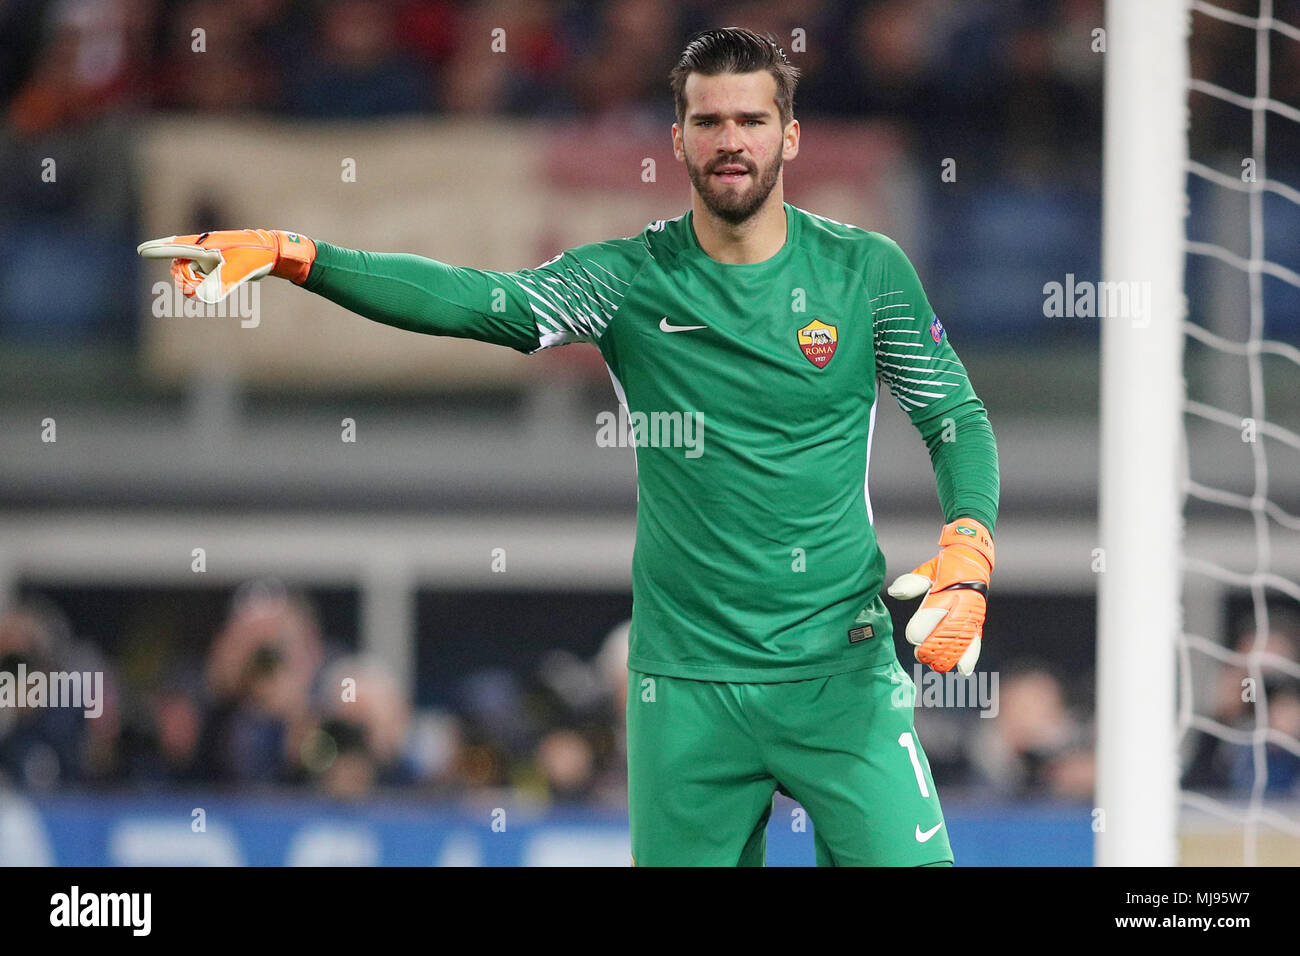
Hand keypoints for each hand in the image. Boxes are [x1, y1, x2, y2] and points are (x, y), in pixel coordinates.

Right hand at [137, 229, 315, 303]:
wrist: (271, 253)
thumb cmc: (255, 256)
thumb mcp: (240, 269)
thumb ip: (222, 282)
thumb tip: (202, 297)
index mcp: (204, 245)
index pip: (176, 248)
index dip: (158, 249)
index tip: (141, 250)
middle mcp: (200, 249)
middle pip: (178, 268)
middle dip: (186, 280)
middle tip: (200, 287)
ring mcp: (205, 257)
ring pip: (186, 275)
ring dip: (194, 284)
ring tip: (215, 283)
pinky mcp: (211, 265)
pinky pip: (196, 278)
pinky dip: (200, 286)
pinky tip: (209, 287)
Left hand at [886, 518, 993, 674]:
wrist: (973, 561)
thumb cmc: (946, 567)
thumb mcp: (928, 570)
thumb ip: (911, 583)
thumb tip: (894, 592)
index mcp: (947, 591)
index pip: (933, 615)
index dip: (921, 629)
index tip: (913, 638)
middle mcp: (962, 605)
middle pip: (946, 633)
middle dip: (933, 648)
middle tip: (921, 657)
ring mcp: (972, 615)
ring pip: (960, 641)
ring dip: (948, 657)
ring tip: (936, 667)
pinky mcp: (977, 622)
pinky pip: (975, 641)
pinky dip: (969, 657)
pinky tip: (963, 671)